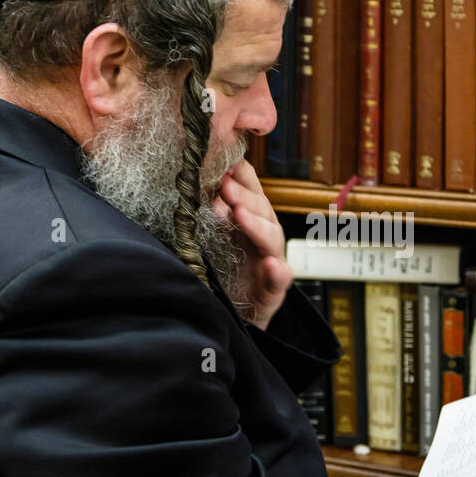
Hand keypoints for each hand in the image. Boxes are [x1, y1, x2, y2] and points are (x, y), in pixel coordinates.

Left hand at [210, 158, 292, 328]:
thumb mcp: (215, 238)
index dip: (242, 175)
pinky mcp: (273, 291)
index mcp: (250, 221)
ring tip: (240, 214)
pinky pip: (279, 280)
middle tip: (225, 186)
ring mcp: (270, 262)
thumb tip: (196, 182)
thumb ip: (213, 212)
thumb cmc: (225, 273)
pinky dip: (277, 272)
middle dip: (244, 196)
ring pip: (271, 238)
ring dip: (256, 225)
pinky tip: (272, 266)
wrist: (236, 315)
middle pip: (261, 210)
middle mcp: (263, 237)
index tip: (226, 162)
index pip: (250, 191)